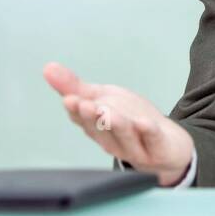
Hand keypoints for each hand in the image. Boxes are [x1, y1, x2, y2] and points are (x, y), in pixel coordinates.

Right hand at [43, 61, 194, 186]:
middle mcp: (111, 139)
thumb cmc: (129, 120)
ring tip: (108, 113)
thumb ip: (75, 87)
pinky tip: (143, 122)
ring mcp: (134, 147)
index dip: (76, 110)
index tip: (69, 99)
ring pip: (123, 135)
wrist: (167, 146)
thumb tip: (47, 67)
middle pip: (100, 129)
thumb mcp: (103, 98)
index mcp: (96, 127)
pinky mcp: (157, 148)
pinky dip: (147, 131)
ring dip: (115, 124)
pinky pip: (152, 140)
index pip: (82, 119)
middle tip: (84, 105)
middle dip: (92, 117)